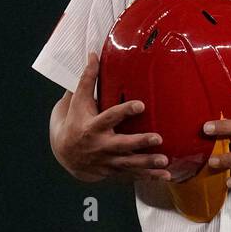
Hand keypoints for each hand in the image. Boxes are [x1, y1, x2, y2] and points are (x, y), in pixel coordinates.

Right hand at [51, 53, 170, 182]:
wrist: (64, 155)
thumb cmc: (71, 122)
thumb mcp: (73, 103)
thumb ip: (86, 82)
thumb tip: (93, 55)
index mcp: (91, 127)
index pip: (109, 117)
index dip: (124, 111)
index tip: (141, 105)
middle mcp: (100, 145)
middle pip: (122, 144)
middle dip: (140, 142)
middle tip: (158, 138)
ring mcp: (108, 160)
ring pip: (130, 163)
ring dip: (148, 163)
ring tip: (165, 161)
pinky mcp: (115, 170)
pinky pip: (134, 174)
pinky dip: (150, 176)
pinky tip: (167, 177)